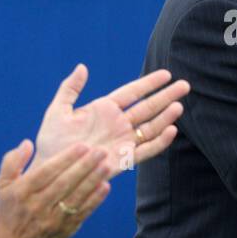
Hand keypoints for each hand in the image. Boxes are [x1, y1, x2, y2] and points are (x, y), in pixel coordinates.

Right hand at [0, 140, 111, 237]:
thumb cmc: (9, 209)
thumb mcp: (2, 184)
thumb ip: (12, 162)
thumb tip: (27, 144)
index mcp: (22, 192)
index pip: (46, 172)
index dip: (65, 159)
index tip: (82, 146)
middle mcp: (37, 206)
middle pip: (64, 183)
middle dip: (84, 166)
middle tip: (100, 152)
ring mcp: (52, 219)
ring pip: (75, 197)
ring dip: (93, 181)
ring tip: (106, 166)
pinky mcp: (64, 229)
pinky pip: (82, 212)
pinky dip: (95, 200)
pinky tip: (105, 187)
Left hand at [35, 64, 189, 173]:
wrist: (52, 170)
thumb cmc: (51, 142)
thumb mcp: (57, 111)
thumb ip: (70, 89)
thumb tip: (83, 67)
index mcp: (104, 109)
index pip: (132, 92)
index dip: (149, 83)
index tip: (166, 74)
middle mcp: (117, 124)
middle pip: (147, 107)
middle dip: (166, 96)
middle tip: (185, 85)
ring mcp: (123, 141)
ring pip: (150, 126)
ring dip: (165, 117)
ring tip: (179, 106)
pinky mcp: (124, 159)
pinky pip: (146, 150)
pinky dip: (160, 141)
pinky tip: (172, 131)